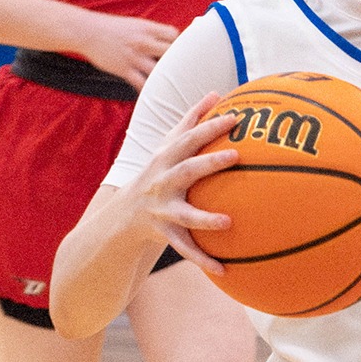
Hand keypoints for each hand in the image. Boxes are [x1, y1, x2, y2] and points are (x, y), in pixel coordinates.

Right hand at [77, 13, 178, 87]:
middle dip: (178, 61)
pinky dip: (148, 90)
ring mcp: (134, 57)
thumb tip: (167, 40)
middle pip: (171, 53)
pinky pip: (141, 83)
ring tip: (174, 87)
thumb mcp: (134, 24)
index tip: (180, 51)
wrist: (87, 32)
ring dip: (166, 78)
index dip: (179, 43)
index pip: (173, 35)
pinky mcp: (124, 69)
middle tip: (183, 70)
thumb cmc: (111, 28)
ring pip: (158, 70)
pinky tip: (153, 95)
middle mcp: (143, 42)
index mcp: (147, 28)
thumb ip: (150, 33)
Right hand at [129, 94, 240, 274]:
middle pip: (186, 169)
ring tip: (227, 222)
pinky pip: (184, 249)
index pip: (190, 137)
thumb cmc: (157, 172)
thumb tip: (216, 92)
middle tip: (236, 156)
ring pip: (184, 215)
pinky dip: (202, 259)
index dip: (211, 126)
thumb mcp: (168, 145)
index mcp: (167, 158)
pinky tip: (223, 269)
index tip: (237, 117)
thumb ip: (190, 119)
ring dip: (205, 219)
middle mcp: (162, 181)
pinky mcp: (163, 233)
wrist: (124, 215)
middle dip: (209, 163)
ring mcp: (161, 208)